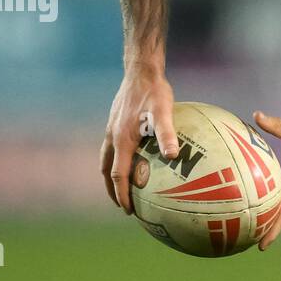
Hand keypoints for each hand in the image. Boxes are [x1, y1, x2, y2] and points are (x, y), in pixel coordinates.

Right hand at [101, 66, 176, 212]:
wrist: (140, 70)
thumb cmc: (154, 90)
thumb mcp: (164, 111)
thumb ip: (167, 133)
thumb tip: (173, 155)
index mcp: (121, 140)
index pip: (118, 175)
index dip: (122, 194)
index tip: (128, 210)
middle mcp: (112, 137)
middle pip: (107, 172)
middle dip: (113, 191)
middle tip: (124, 206)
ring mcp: (112, 130)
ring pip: (107, 160)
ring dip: (112, 177)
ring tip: (123, 188)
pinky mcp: (116, 123)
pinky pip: (113, 148)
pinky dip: (117, 161)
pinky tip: (133, 160)